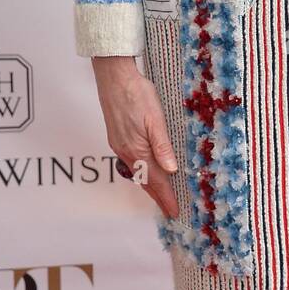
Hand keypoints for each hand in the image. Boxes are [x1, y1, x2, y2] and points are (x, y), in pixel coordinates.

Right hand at [91, 57, 179, 219]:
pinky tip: (146, 169)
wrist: (114, 77)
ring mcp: (119, 145)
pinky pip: (130, 162)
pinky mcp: (116, 137)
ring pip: (136, 172)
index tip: (174, 212)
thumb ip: (162, 145)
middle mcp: (125, 151)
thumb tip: (171, 170)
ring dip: (149, 185)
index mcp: (137, 149)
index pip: (155, 180)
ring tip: (161, 194)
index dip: (166, 197)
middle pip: (144, 181)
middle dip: (157, 196)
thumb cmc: (137, 93)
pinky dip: (141, 171)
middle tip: (169, 209)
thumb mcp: (156, 118)